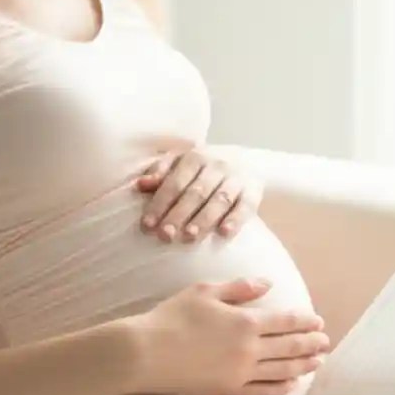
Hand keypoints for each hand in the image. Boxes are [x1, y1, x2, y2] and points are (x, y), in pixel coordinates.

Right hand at [131, 278, 329, 394]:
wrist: (145, 353)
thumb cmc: (172, 317)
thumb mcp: (206, 291)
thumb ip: (240, 288)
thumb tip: (268, 283)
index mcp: (245, 322)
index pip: (286, 321)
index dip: (305, 321)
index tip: (319, 321)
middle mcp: (249, 349)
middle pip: (290, 347)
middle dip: (311, 343)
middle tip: (325, 341)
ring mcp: (241, 374)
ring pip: (283, 371)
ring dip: (304, 365)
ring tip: (318, 361)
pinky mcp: (229, 392)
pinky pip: (264, 392)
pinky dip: (283, 388)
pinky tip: (292, 384)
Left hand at [136, 148, 261, 241]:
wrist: (251, 162)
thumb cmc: (206, 167)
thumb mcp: (183, 162)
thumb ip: (161, 172)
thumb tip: (140, 185)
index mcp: (196, 157)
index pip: (175, 182)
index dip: (160, 203)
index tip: (147, 225)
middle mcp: (217, 165)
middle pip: (195, 193)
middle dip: (179, 215)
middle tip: (164, 236)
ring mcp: (237, 179)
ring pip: (219, 200)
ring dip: (203, 219)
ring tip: (188, 237)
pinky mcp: (253, 192)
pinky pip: (245, 206)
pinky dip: (235, 220)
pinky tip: (224, 233)